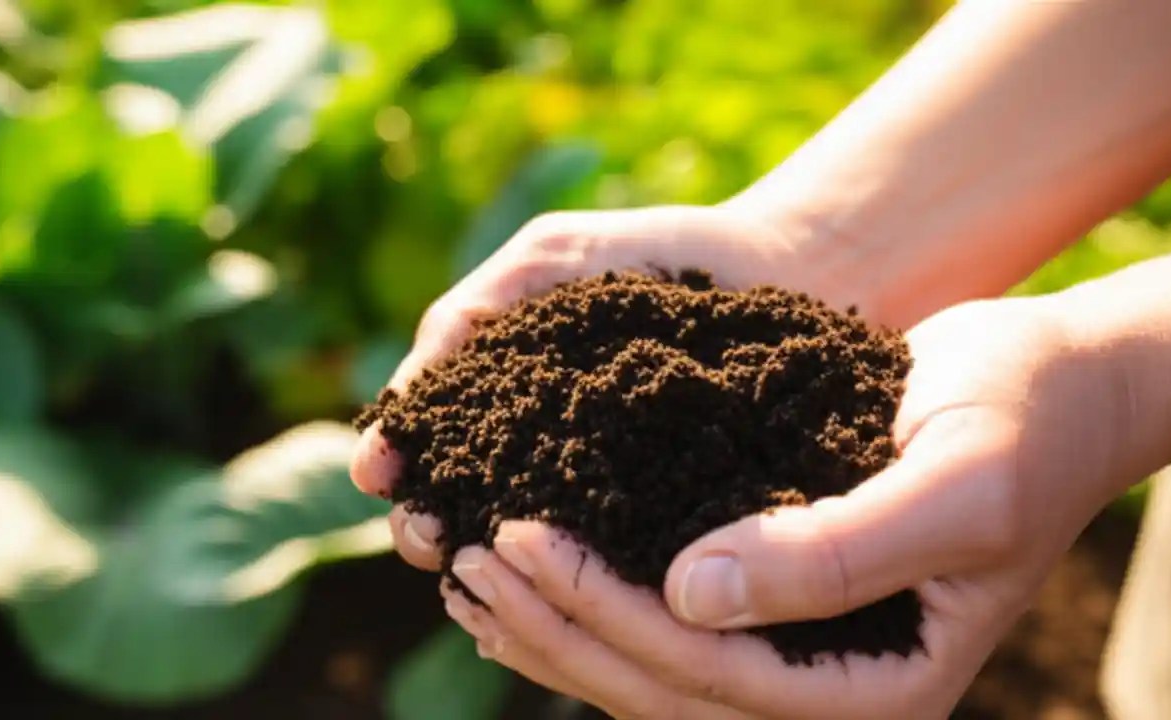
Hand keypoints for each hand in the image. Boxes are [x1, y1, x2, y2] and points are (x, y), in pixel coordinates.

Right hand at [351, 201, 887, 571]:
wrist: (793, 268)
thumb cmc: (667, 254)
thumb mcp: (557, 257)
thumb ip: (483, 303)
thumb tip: (414, 382)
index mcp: (510, 384)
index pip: (433, 431)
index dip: (398, 454)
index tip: (378, 472)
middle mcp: (547, 440)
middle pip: (466, 493)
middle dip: (431, 515)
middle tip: (427, 532)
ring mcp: (602, 478)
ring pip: (527, 530)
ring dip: (489, 549)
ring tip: (475, 558)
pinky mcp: (665, 505)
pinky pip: (607, 543)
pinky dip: (569, 560)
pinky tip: (553, 574)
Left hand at [430, 296, 1128, 718]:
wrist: (1052, 389)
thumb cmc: (1022, 426)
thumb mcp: (955, 486)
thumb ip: (836, 554)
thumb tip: (688, 595)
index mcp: (876, 687)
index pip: (713, 680)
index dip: (604, 616)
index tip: (518, 538)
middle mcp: (828, 687)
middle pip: (663, 692)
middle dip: (557, 630)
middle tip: (465, 559)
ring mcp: (798, 655)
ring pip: (651, 675)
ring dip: (553, 630)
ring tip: (465, 577)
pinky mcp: (773, 605)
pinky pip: (665, 630)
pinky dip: (590, 606)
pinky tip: (525, 573)